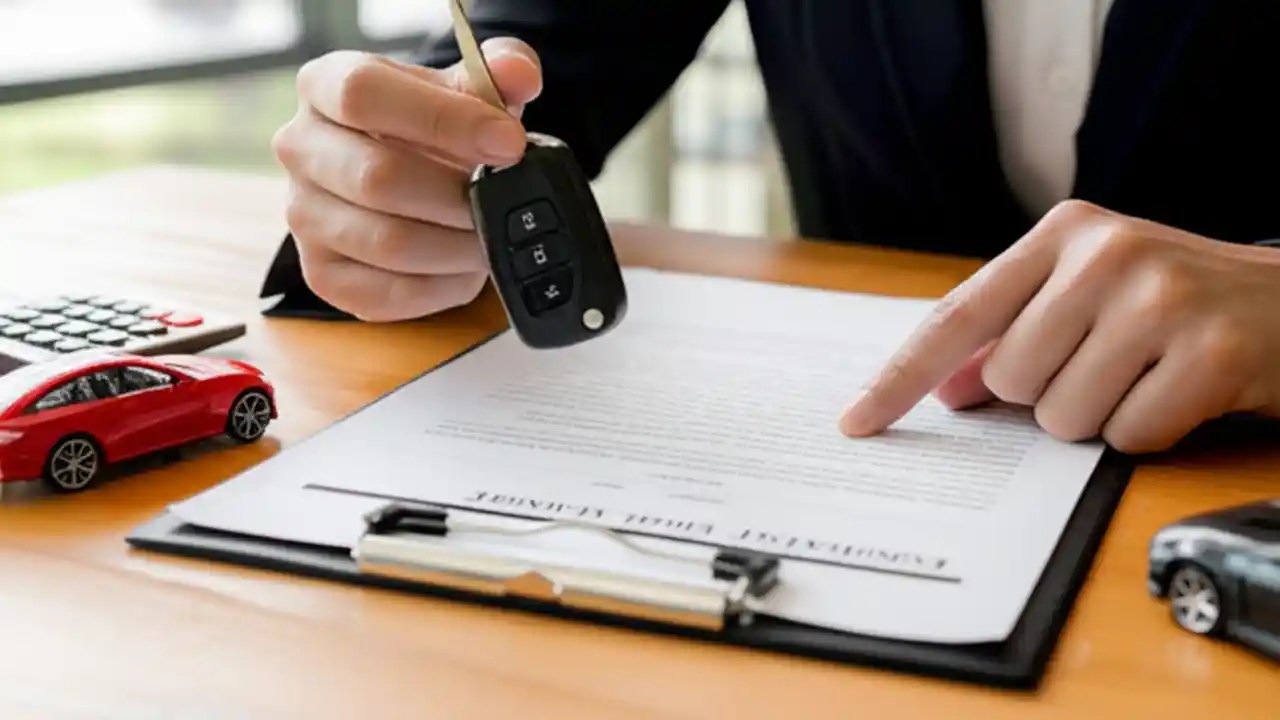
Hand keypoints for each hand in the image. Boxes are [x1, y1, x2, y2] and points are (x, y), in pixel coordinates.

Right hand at [272, 40, 542, 320]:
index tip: (508, 142)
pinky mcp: (323, 274)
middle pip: (377, 178)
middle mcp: (301, 148)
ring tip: (490, 235)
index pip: (363, 94)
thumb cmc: (434, 128)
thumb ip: (500, 70)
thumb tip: (518, 75)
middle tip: (503, 200)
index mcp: (325, 86)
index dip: (443, 119)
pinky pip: (389, 293)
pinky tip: (465, 266)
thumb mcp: (469, 89)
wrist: (407, 175)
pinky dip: (443, 286)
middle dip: (458, 196)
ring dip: (457, 246)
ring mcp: (304, 216)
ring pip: (387, 242)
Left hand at [840, 200, 1279, 452]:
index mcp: (1064, 233)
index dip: (900, 376)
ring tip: (1145, 374)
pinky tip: (1181, 391)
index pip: (957, 316)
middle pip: (1007, 379)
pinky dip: (1148, 432)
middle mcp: (1106, 253)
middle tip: (1107, 363)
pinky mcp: (1209, 352)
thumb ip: (1011, 332)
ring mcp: (1160, 298)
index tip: (858, 420)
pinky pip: (1127, 436)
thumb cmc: (1176, 301)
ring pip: (1061, 415)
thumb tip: (947, 388)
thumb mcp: (1088, 295)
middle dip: (1046, 395)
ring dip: (1098, 416)